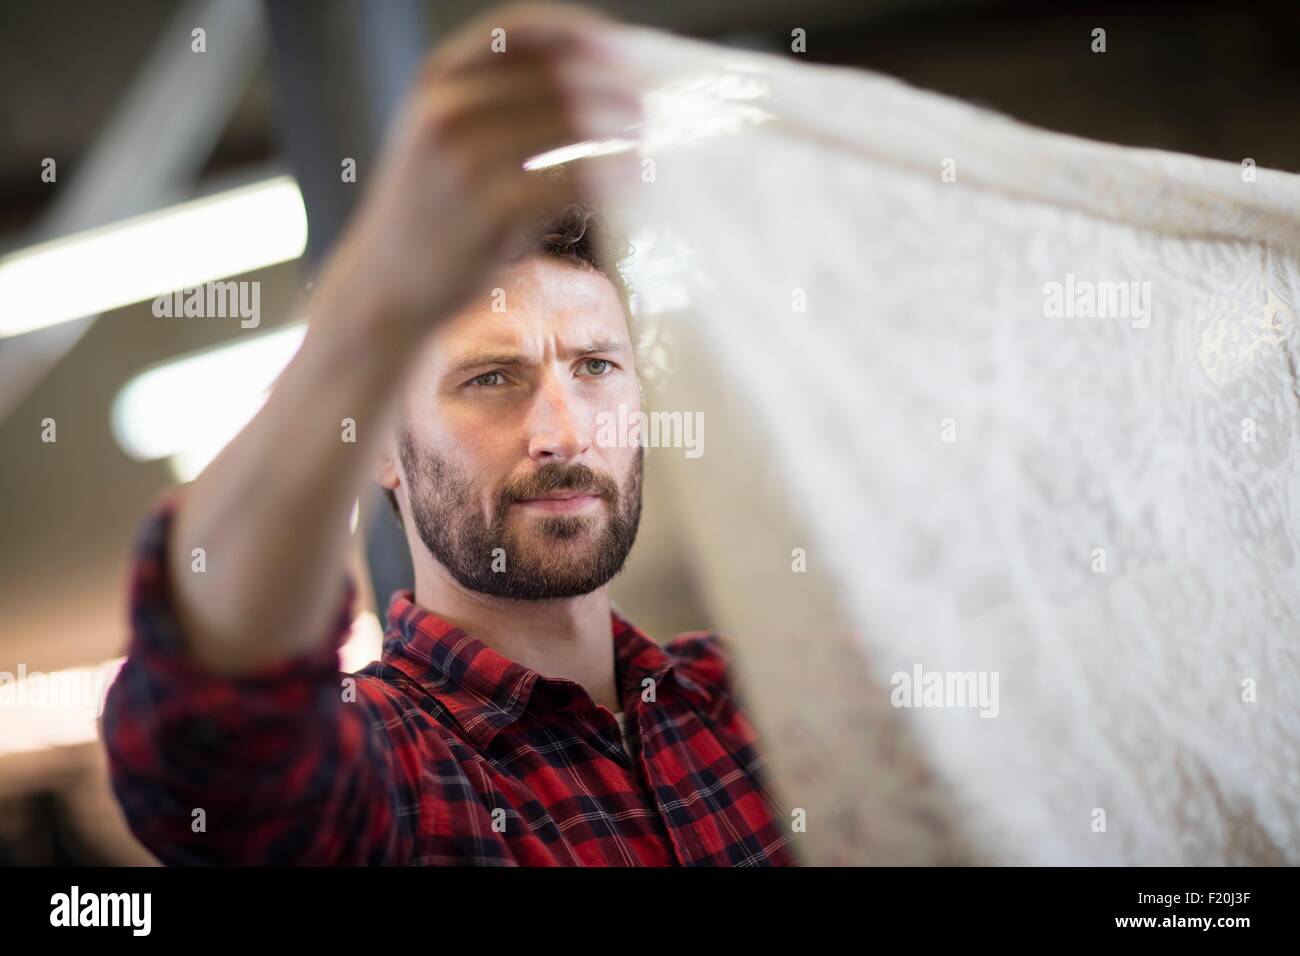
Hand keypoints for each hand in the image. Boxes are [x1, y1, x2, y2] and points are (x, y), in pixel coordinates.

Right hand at [315, 1, 642, 344]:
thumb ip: (490, 99)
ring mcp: (466, 162)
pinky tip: (628, 180)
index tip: (617, 47)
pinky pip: (573, 181)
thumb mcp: (437, 135)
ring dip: (618, 128)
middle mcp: (446, 111)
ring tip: (640, 140)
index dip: (577, 32)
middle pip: (557, 75)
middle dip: (612, 85)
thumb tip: (580, 72)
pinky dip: (611, 176)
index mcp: (436, 80)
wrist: (388, 285)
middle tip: (642, 104)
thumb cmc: (431, 209)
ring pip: (571, 123)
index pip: (518, 30)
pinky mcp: (491, 213)